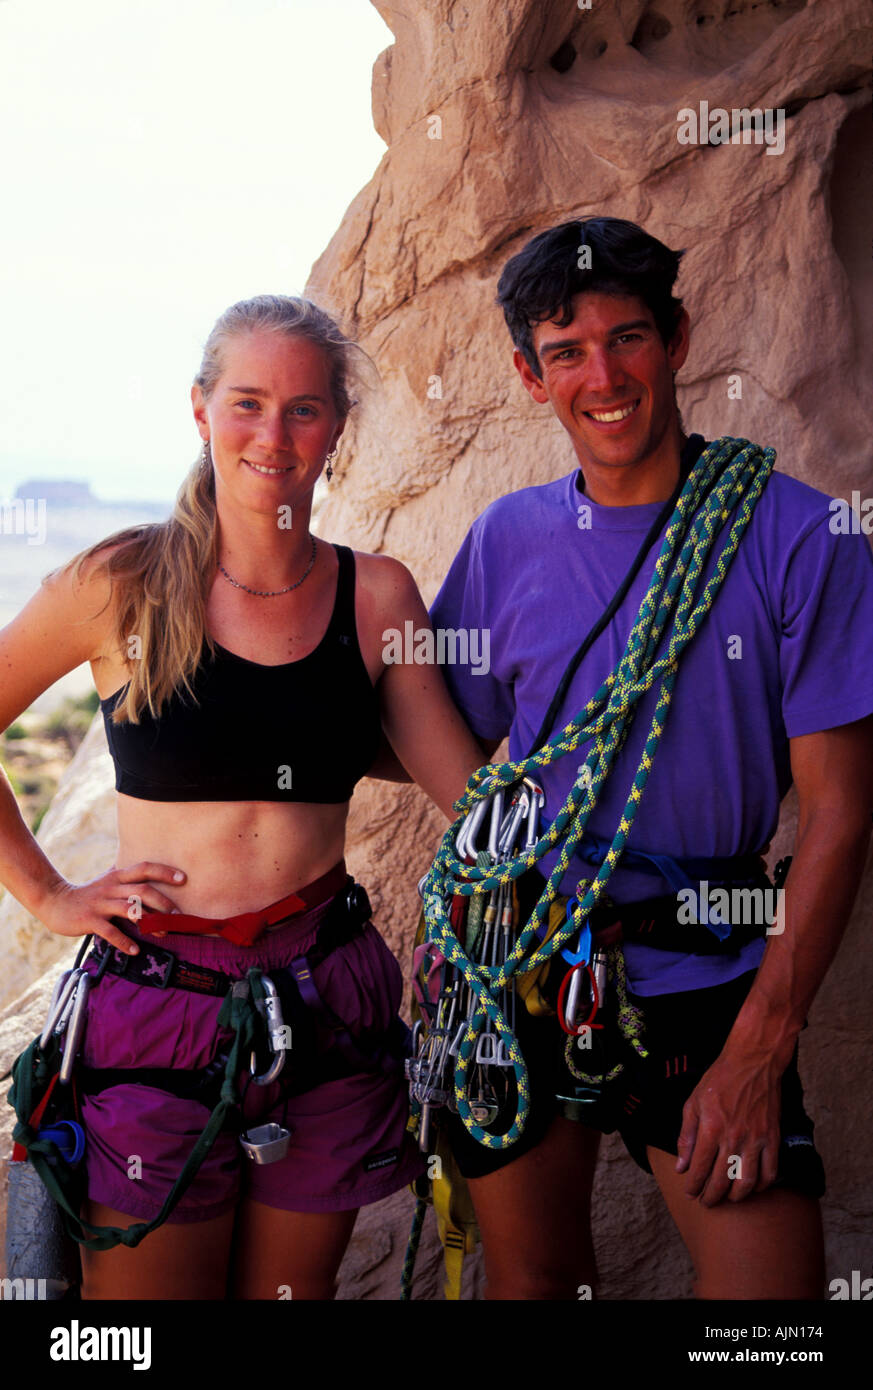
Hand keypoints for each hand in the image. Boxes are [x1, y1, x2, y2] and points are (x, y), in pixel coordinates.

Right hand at [38, 861, 186, 955]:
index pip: (145, 868)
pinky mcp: (90, 920)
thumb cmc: (88, 894)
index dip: (164, 871)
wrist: (55, 902)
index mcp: (117, 876)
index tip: (183, 879)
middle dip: (163, 902)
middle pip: (142, 890)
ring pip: (129, 909)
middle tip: (177, 915)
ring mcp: (100, 904)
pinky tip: (135, 950)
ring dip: (149, 922)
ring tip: (163, 933)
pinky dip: (124, 942)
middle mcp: (111, 887)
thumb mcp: (108, 881)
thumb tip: (152, 876)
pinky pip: (110, 932)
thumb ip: (128, 878)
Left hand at [675, 1048, 782, 1205]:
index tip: (690, 1193)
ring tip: (727, 1199)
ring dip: (735, 1197)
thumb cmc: (719, 1080)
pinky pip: (770, 1172)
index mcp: (711, 1128)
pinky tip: (752, 1187)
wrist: (753, 1062)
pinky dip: (761, 1186)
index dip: (693, 1186)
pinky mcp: (772, 1138)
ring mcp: (755, 1139)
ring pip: (746, 1182)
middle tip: (706, 1202)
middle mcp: (733, 1137)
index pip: (699, 1169)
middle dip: (711, 1197)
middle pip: (721, 1180)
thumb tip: (681, 1167)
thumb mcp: (693, 1103)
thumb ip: (686, 1136)